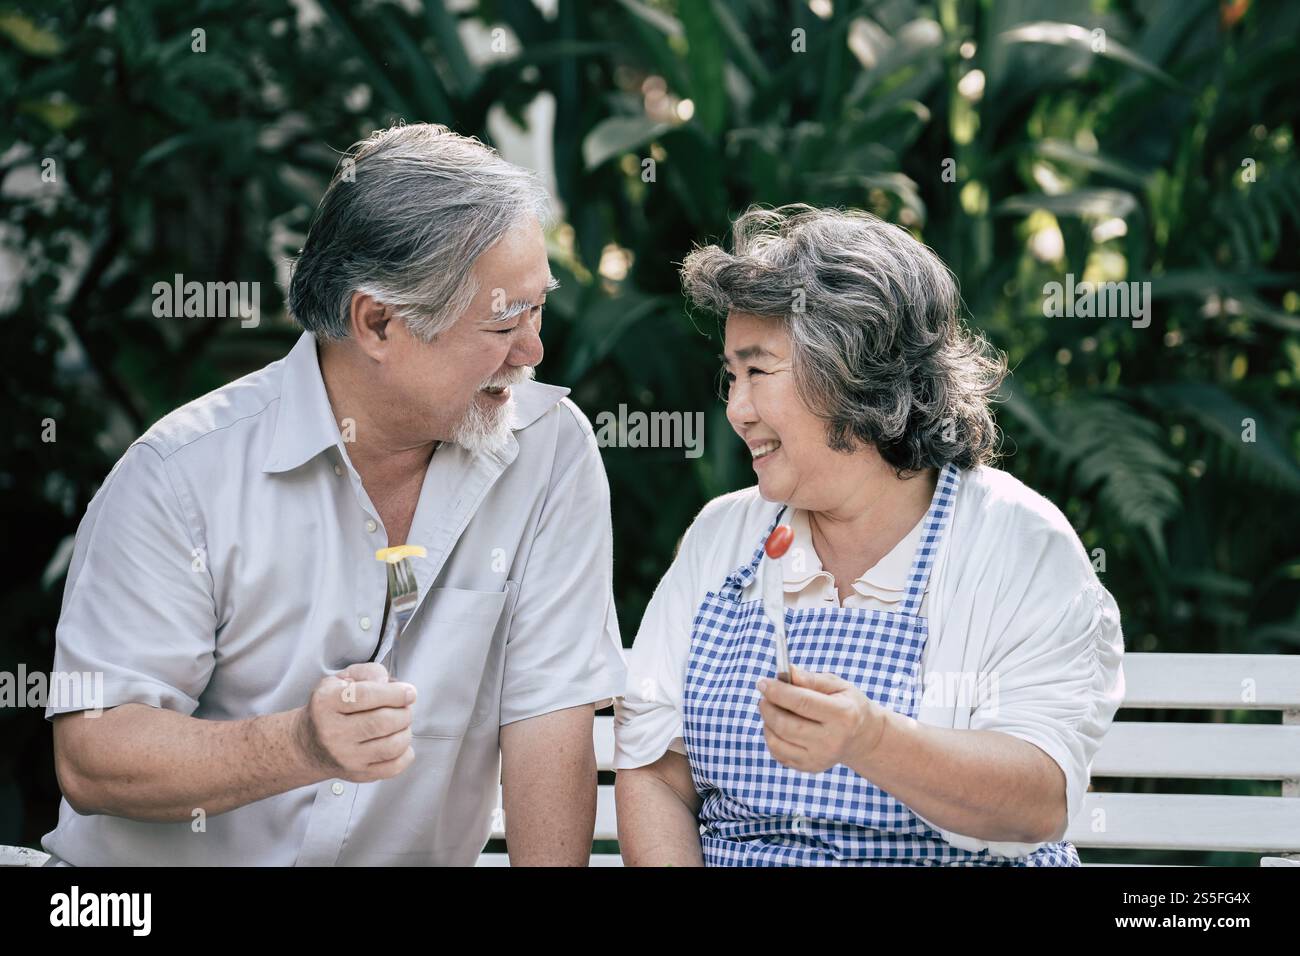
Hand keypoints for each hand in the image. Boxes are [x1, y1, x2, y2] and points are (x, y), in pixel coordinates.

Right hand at [296, 662, 416, 782]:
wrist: (307, 744)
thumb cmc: (330, 708)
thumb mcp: (341, 680)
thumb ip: (368, 673)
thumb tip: (388, 683)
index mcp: (327, 703)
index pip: (366, 695)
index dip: (395, 693)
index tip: (409, 692)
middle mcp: (333, 732)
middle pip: (382, 722)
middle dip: (404, 712)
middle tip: (404, 707)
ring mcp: (345, 756)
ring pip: (391, 746)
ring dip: (406, 731)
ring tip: (401, 723)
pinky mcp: (357, 774)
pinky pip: (393, 768)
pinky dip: (405, 753)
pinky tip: (399, 742)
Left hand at [756, 665, 887, 773]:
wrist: (862, 736)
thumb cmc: (846, 704)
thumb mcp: (837, 685)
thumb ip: (811, 679)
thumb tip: (788, 672)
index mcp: (843, 715)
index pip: (802, 702)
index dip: (778, 692)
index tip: (763, 682)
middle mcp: (832, 740)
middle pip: (786, 725)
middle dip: (768, 707)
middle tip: (764, 696)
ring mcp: (821, 758)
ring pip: (778, 741)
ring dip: (767, 722)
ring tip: (771, 709)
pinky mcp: (811, 767)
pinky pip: (779, 753)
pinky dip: (772, 737)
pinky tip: (778, 726)